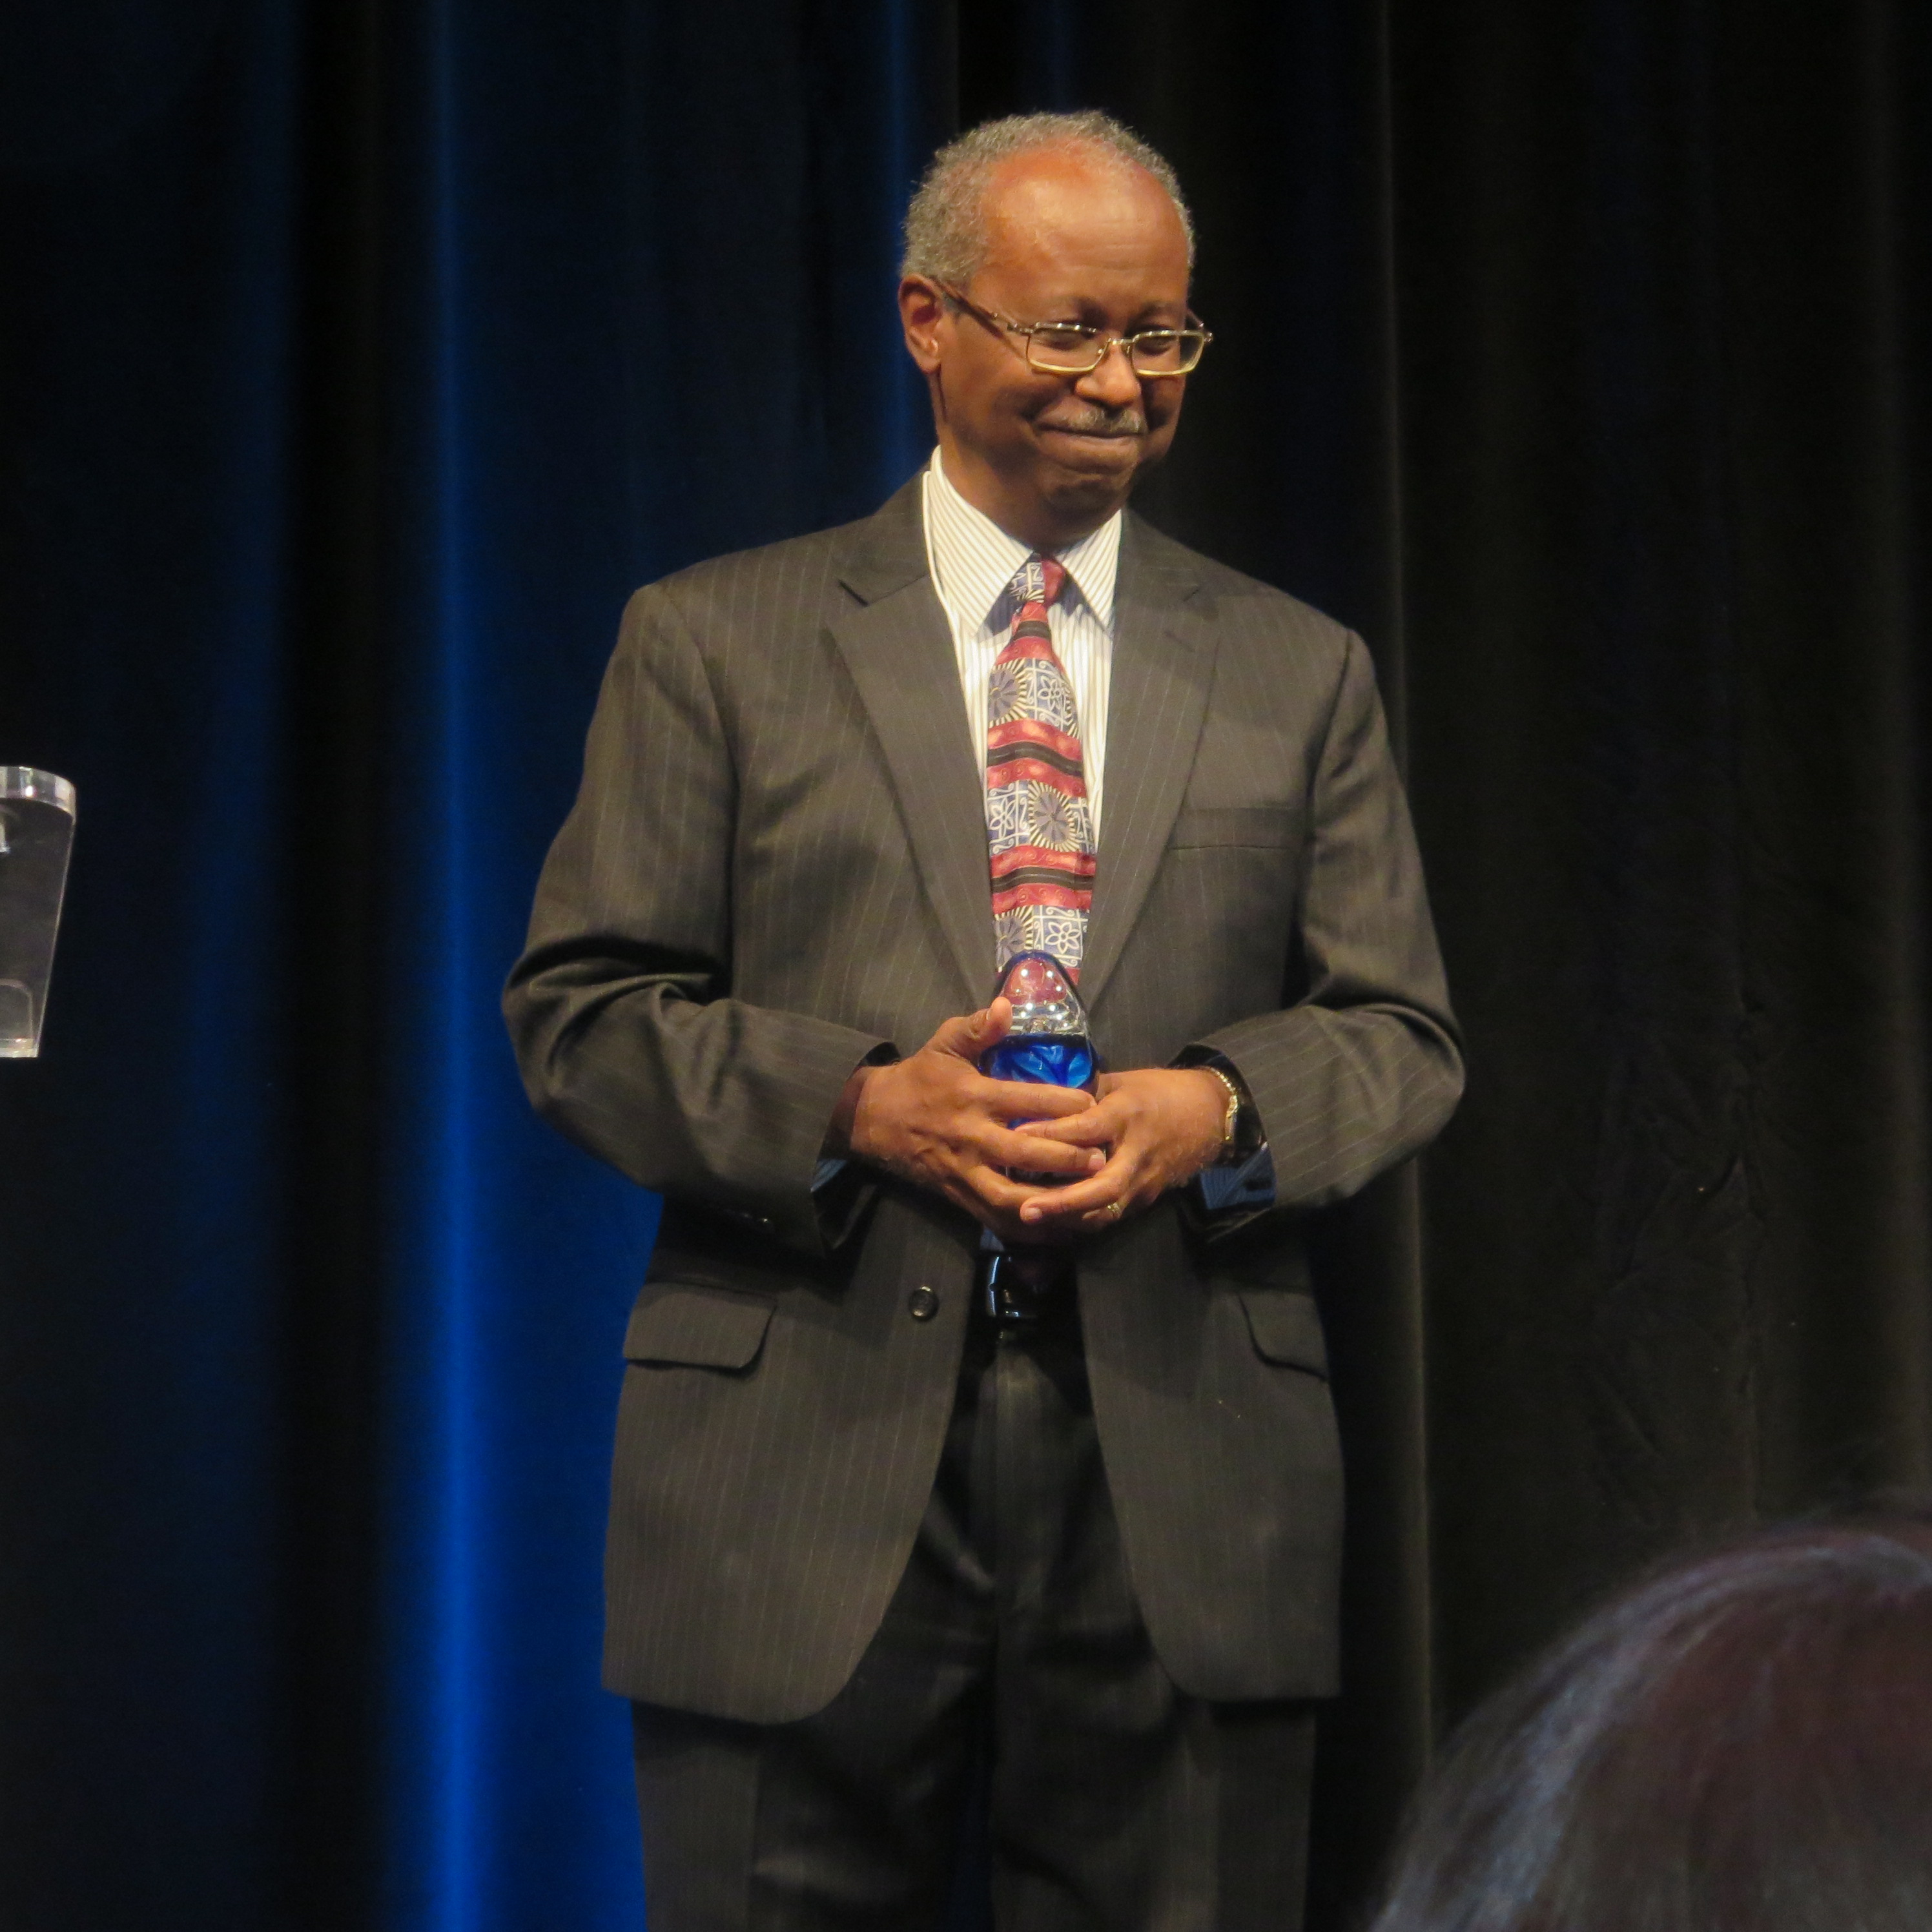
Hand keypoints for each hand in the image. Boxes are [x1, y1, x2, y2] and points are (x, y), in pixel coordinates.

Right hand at [828, 1000, 1103, 1242]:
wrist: (874, 1120)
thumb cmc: (919, 1078)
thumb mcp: (943, 1043)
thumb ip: (977, 1027)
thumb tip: (1007, 1005)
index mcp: (973, 1096)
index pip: (1025, 1100)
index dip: (1062, 1103)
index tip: (1092, 1103)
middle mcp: (972, 1137)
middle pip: (1023, 1153)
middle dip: (1065, 1158)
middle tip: (1102, 1158)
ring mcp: (965, 1171)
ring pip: (1011, 1195)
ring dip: (1050, 1200)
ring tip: (1086, 1199)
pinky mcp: (960, 1196)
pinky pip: (995, 1218)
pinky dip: (1026, 1227)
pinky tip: (1055, 1229)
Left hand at [1013, 1067, 1227, 1232]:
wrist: (1210, 1115)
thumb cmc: (1160, 1091)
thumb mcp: (1122, 1082)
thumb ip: (1083, 1093)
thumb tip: (1038, 1097)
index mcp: (1127, 1115)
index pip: (1086, 1130)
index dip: (1051, 1135)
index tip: (1015, 1137)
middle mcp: (1136, 1154)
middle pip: (1102, 1187)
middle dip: (1062, 1203)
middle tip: (1026, 1210)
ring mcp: (1143, 1181)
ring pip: (1106, 1211)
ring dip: (1069, 1219)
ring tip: (1032, 1221)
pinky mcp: (1145, 1198)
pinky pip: (1111, 1214)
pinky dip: (1081, 1220)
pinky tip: (1052, 1222)